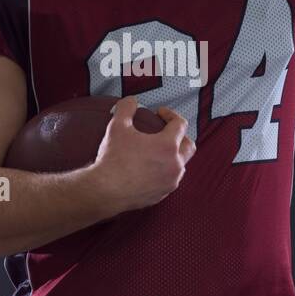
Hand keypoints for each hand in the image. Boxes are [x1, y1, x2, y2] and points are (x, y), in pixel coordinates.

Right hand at [89, 98, 195, 214]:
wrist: (105, 191)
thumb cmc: (113, 159)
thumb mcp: (117, 127)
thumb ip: (126, 108)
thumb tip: (130, 101)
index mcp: (168, 146)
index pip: (180, 124)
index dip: (170, 114)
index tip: (159, 114)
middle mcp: (174, 164)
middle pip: (189, 146)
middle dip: (180, 136)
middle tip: (166, 132)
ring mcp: (170, 182)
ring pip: (180, 165)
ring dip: (173, 156)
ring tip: (158, 151)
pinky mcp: (162, 194)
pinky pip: (169, 180)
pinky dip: (164, 172)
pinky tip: (150, 169)